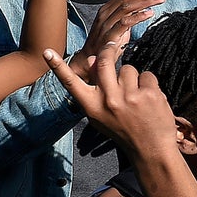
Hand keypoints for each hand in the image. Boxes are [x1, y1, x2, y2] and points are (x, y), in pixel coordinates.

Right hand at [44, 41, 179, 158]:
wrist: (150, 150)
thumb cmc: (122, 130)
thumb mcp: (100, 114)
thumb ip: (95, 88)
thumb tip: (93, 58)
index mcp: (92, 106)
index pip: (71, 83)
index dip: (58, 66)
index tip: (47, 52)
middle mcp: (108, 100)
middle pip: (104, 62)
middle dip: (109, 51)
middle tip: (113, 47)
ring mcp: (129, 96)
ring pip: (128, 69)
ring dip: (133, 77)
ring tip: (136, 95)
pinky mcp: (149, 94)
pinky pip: (147, 75)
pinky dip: (149, 84)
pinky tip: (149, 99)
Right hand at [66, 0, 164, 77]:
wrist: (90, 60)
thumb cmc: (105, 43)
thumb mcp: (116, 26)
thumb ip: (127, 16)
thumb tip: (143, 7)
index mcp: (106, 9)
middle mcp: (105, 14)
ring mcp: (106, 24)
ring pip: (127, 7)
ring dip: (145, 1)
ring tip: (159, 0)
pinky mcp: (109, 35)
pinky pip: (125, 22)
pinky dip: (138, 16)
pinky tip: (149, 13)